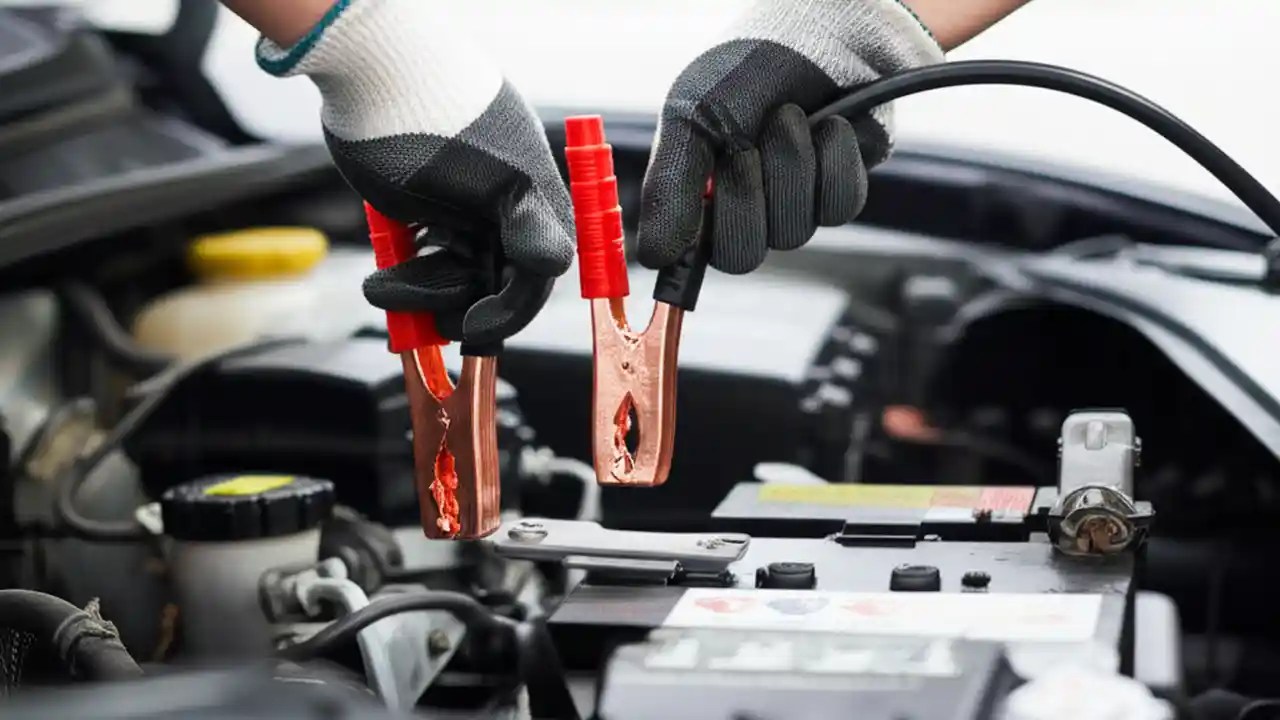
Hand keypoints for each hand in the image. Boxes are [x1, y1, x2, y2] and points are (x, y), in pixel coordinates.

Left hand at [256, 0, 572, 342]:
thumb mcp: (494, 179)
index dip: (505, 310)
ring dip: (418, 291)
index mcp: (534, 200)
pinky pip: (426, 260)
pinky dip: (406, 273)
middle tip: (416, 313)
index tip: (469, 328)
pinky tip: (382, 276)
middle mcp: (505, 209)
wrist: (374, 71)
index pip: (534, 278)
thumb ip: (529, 229)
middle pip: (491, 285)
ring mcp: (466, 211)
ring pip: (453, 278)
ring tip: (380, 287)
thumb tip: (557, 264)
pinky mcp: (428, 210)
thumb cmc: (437, 117)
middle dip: (450, 300)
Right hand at [637, 0, 942, 274]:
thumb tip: (652, 255)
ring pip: (793, 232)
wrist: (816, 33)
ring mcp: (792, 206)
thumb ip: (669, 186)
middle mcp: (744, 211)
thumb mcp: (691, 118)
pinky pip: (837, 208)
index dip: (695, 245)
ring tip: (790, 116)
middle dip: (745, 196)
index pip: (690, 258)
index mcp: (697, 199)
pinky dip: (834, 162)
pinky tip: (828, 127)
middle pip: (742, 254)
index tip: (700, 219)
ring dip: (791, 166)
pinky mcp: (837, 193)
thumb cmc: (745, 69)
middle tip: (744, 145)